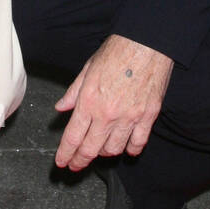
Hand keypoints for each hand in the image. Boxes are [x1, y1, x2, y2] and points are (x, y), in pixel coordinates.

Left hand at [53, 34, 173, 171]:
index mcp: (89, 101)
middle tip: (76, 165)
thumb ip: (73, 92)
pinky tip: (127, 149)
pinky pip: (138, 142)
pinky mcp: (148, 116)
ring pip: (114, 149)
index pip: (73, 137)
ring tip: (100, 151)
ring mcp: (129, 117)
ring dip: (104, 154)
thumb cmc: (117, 51)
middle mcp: (107, 114)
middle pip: (91, 148)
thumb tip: (61, 108)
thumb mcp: (87, 69)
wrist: (146, 43)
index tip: (62, 162)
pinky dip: (131, 149)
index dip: (66, 154)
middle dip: (80, 160)